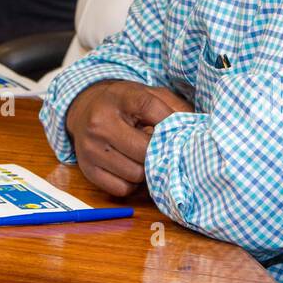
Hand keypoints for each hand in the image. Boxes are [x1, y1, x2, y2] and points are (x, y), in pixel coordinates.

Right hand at [65, 81, 192, 196]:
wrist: (85, 109)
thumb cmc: (125, 103)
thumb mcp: (148, 94)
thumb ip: (174, 107)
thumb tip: (197, 128)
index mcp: (119, 97)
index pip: (150, 108)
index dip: (170, 122)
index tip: (179, 129)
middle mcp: (100, 122)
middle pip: (145, 150)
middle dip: (159, 152)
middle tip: (162, 149)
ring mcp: (90, 148)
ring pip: (135, 174)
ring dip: (146, 170)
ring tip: (145, 157)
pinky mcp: (87, 169)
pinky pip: (122, 189)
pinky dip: (131, 183)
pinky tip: (131, 167)